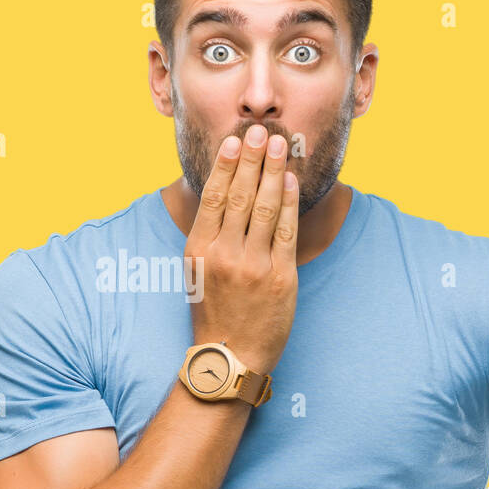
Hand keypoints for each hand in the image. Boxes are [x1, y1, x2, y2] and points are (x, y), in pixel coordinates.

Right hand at [183, 124, 298, 374]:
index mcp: (198, 250)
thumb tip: (222, 193)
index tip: (233, 140)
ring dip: (273, 171)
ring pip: (264, 206)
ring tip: (279, 144)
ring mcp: (253, 265)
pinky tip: (291, 180)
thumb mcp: (198, 272)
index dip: (224, 165)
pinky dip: (289, 201)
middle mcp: (224, 254)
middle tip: (260, 130)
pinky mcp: (280, 276)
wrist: (230, 357)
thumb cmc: (214, 312)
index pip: (213, 196)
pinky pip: (286, 230)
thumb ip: (209, 235)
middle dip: (252, 158)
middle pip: (239, 194)